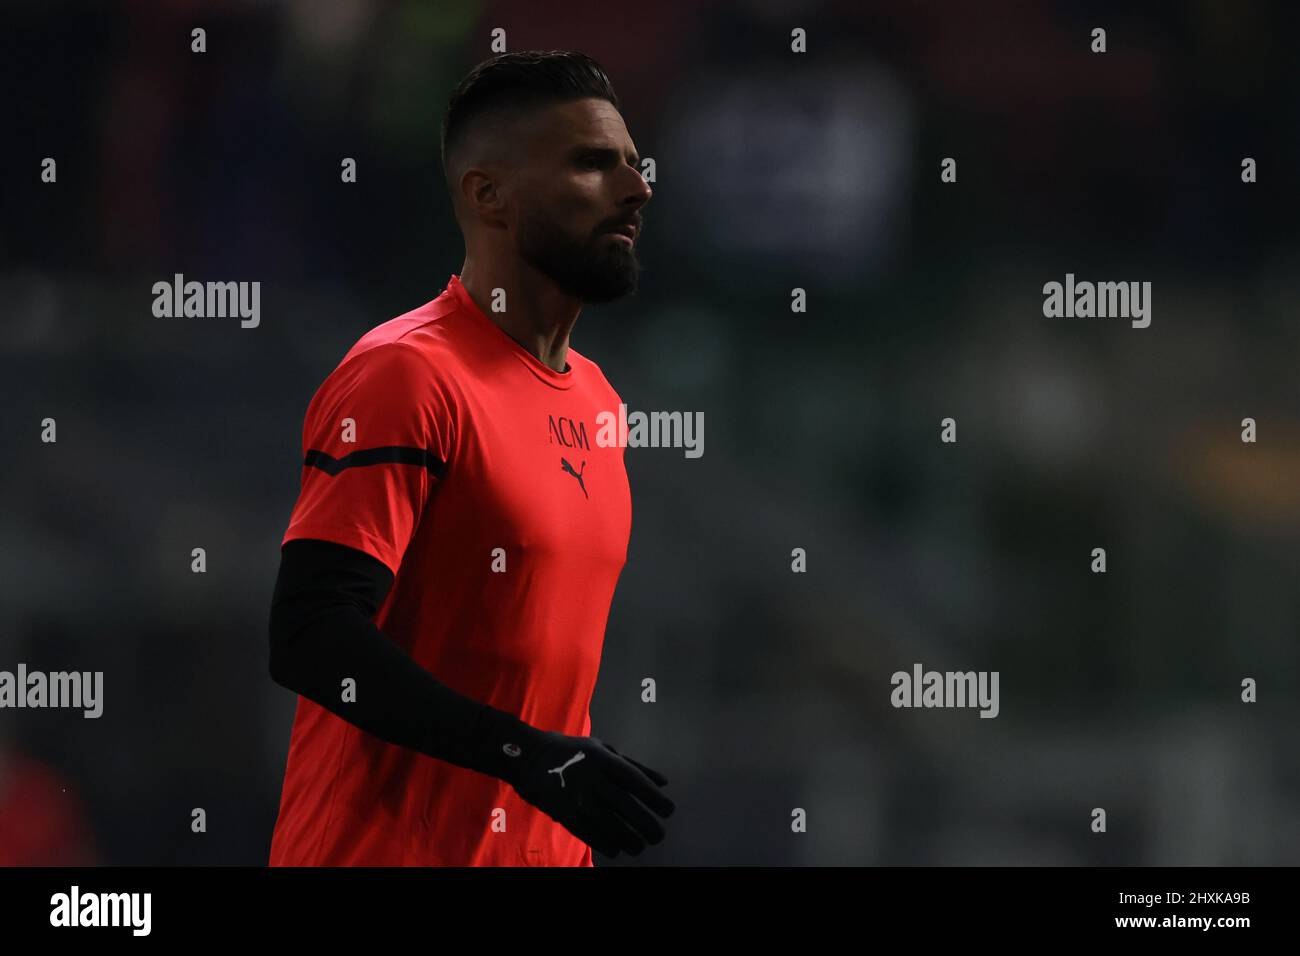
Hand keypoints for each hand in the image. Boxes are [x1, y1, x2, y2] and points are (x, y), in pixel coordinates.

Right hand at [506, 731, 673, 857]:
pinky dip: (603, 842)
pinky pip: (586, 831)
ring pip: (607, 822)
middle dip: (645, 823)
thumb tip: (664, 782)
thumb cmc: (573, 751)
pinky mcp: (561, 811)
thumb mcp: (603, 749)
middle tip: (658, 836)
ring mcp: (574, 795)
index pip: (634, 779)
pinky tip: (616, 849)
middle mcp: (590, 776)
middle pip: (624, 804)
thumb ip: (634, 765)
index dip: (653, 797)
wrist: (528, 756)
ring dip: (627, 838)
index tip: (668, 811)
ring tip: (640, 846)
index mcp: (603, 758)